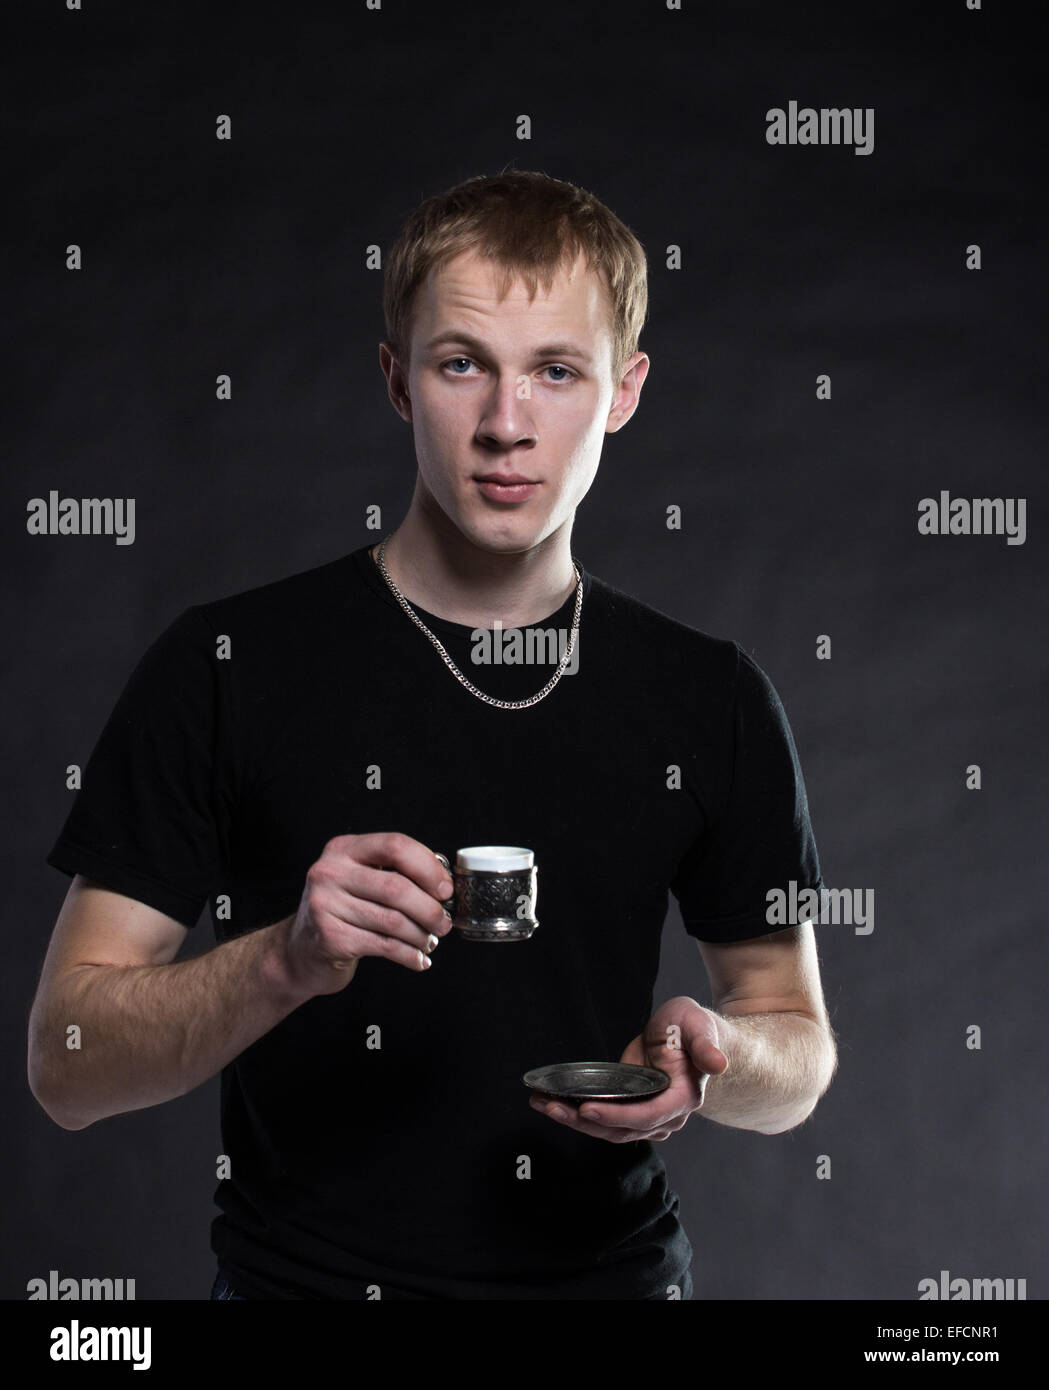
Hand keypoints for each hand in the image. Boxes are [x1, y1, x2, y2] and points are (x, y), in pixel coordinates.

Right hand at [279, 832, 454, 996]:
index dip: (428, 867)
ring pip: (393, 920)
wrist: (299, 951)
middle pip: (396, 887)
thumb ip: (395, 873)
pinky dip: (409, 955)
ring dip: (421, 935)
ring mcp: (325, 905)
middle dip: (430, 909)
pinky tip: (418, 959)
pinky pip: (383, 945)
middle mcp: (329, 872)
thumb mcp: (361, 880)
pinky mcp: (329, 937)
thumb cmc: (343, 912)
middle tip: (444, 924)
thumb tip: (445, 884)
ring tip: (430, 942)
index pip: (395, 845)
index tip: (446, 889)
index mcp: (343, 849)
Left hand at [528, 996, 728, 1141]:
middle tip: (551, 1107)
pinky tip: (554, 1103)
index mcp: (683, 1098)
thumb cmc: (693, 1028)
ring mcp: (648, 1117)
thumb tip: (718, 1064)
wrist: (688, 1035)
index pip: (647, 1115)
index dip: (617, 1116)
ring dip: (575, 1121)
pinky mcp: (631, 1111)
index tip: (588, 1109)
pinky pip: (605, 1120)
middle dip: (584, 1121)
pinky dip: (579, 1115)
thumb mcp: (698, 1026)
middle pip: (622, 1129)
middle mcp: (666, 1116)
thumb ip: (705, 1045)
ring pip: (609, 1130)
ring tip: (544, 1105)